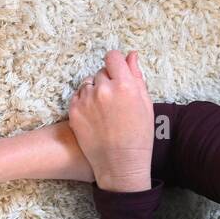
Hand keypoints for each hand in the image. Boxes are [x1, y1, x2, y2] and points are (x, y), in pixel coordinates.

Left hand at [67, 51, 153, 191]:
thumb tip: (131, 55)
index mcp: (125, 85)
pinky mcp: (74, 111)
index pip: (113, 57)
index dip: (116, 63)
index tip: (117, 72)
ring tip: (104, 110)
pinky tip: (94, 116)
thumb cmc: (138, 135)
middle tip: (115, 100)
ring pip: (88, 83)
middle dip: (107, 81)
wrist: (120, 163)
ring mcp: (86, 100)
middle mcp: (104, 89)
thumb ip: (136, 77)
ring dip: (95, 91)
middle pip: (101, 71)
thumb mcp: (145, 104)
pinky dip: (84, 102)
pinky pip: (78, 96)